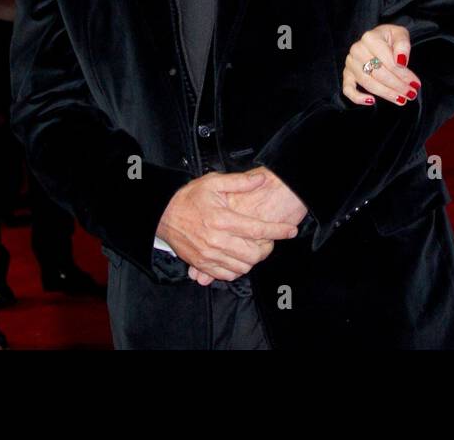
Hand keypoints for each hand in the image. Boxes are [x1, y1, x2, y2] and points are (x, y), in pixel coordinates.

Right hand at [157, 169, 298, 284]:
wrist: (163, 214)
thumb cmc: (189, 197)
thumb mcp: (213, 182)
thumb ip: (240, 182)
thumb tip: (261, 179)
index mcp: (222, 219)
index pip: (258, 229)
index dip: (278, 231)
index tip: (291, 231)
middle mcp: (216, 240)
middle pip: (253, 254)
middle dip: (267, 248)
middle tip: (269, 240)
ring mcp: (208, 255)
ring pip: (242, 267)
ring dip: (253, 259)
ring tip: (255, 248)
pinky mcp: (201, 264)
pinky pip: (227, 275)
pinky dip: (238, 269)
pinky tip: (240, 258)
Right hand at [341, 23, 420, 105]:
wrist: (379, 38)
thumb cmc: (389, 37)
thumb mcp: (400, 34)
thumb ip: (402, 45)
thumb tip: (401, 61)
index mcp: (370, 38)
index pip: (388, 62)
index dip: (403, 75)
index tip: (415, 83)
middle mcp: (357, 50)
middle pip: (379, 74)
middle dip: (397, 86)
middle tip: (411, 94)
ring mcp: (351, 63)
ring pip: (368, 84)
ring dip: (386, 94)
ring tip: (401, 99)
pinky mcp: (347, 74)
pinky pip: (348, 89)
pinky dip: (357, 97)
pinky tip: (371, 101)